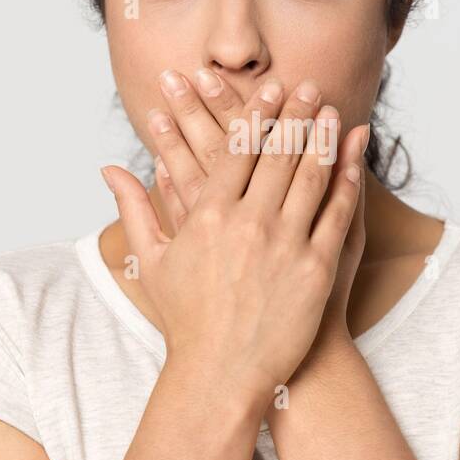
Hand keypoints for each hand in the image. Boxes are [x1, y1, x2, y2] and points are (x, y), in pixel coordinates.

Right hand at [100, 75, 364, 403]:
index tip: (271, 88)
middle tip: (306, 84)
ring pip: (310, 177)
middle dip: (294, 113)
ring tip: (330, 110)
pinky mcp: (317, 269)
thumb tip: (109, 169)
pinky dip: (345, 181)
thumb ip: (135, 207)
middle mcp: (248, 223)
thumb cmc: (184, 320)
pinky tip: (351, 158)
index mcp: (208, 216)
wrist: (221, 374)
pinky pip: (335, 214)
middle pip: (278, 154)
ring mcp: (286, 245)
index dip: (258, 114)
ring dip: (322, 138)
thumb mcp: (152, 261)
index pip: (239, 150)